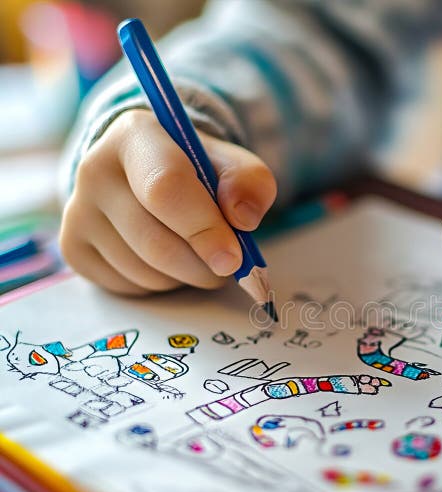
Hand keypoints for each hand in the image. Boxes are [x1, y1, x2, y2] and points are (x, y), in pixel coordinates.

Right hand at [61, 109, 276, 294]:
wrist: (150, 173)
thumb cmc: (198, 169)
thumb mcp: (233, 165)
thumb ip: (250, 183)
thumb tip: (242, 218)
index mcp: (135, 136)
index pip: (165, 188)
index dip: (204, 229)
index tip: (234, 258)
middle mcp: (94, 169)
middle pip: (156, 243)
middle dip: (203, 265)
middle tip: (228, 263)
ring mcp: (77, 210)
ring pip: (144, 272)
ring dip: (185, 276)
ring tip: (196, 253)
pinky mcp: (73, 247)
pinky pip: (128, 287)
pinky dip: (160, 285)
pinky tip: (167, 260)